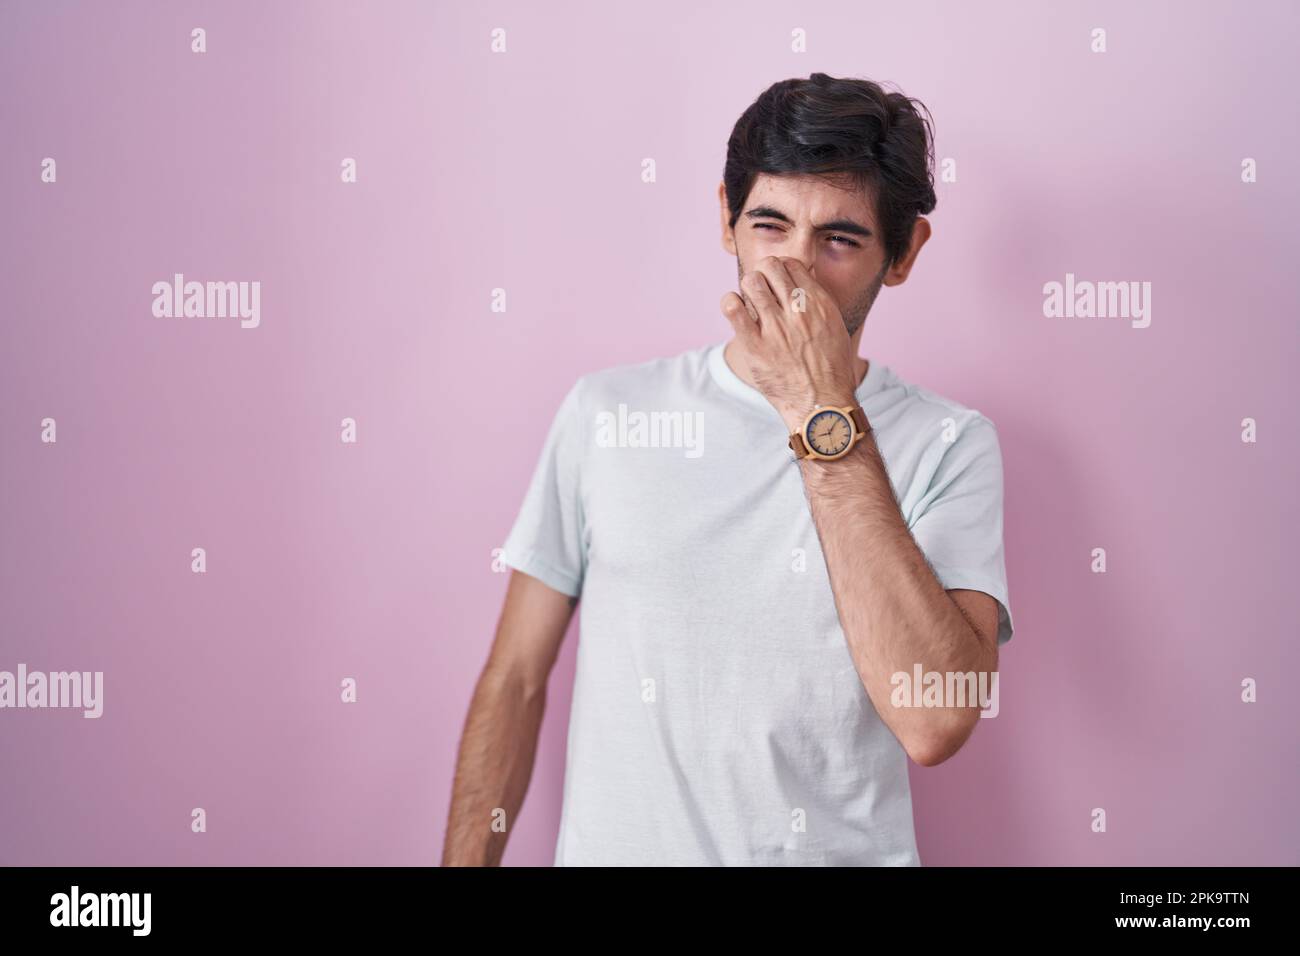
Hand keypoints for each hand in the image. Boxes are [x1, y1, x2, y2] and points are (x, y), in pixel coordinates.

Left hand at [720, 256, 858, 430]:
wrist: (821, 404)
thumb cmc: (829, 368)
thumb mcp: (834, 327)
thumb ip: (817, 302)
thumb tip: (799, 278)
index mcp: (820, 304)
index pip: (792, 264)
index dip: (780, 268)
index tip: (776, 280)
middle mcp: (798, 311)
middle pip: (770, 267)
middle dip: (763, 274)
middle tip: (761, 290)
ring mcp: (776, 329)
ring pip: (751, 282)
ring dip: (747, 287)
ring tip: (749, 301)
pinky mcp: (755, 347)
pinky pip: (733, 309)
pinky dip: (730, 302)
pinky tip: (734, 308)